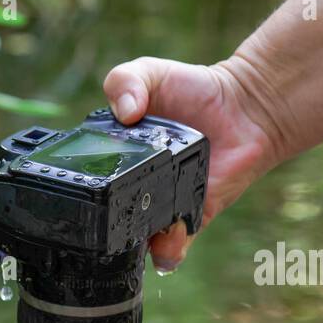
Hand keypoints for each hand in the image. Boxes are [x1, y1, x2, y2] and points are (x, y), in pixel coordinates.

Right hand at [102, 57, 279, 270]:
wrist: (243, 107)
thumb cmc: (193, 90)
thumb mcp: (149, 74)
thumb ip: (124, 81)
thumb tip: (125, 113)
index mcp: (115, 159)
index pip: (89, 184)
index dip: (82, 192)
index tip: (79, 194)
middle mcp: (134, 188)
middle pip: (109, 220)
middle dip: (105, 229)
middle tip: (108, 221)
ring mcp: (161, 206)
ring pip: (138, 240)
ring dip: (135, 243)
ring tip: (140, 233)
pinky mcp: (190, 217)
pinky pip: (174, 245)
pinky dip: (168, 248)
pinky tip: (169, 236)